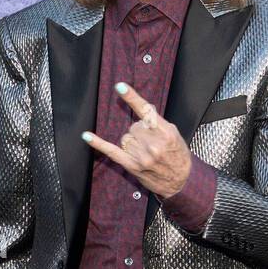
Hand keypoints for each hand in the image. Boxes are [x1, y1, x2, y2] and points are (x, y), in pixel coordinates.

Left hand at [81, 82, 191, 199]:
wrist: (181, 181)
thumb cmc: (177, 156)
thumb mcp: (174, 135)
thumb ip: (158, 122)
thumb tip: (145, 108)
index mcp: (165, 133)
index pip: (146, 112)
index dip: (132, 98)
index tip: (120, 87)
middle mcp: (153, 145)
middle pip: (134, 126)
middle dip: (140, 132)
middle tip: (150, 142)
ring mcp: (141, 157)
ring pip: (125, 138)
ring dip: (133, 142)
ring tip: (145, 152)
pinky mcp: (131, 165)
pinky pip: (111, 151)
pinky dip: (98, 143)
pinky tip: (86, 136)